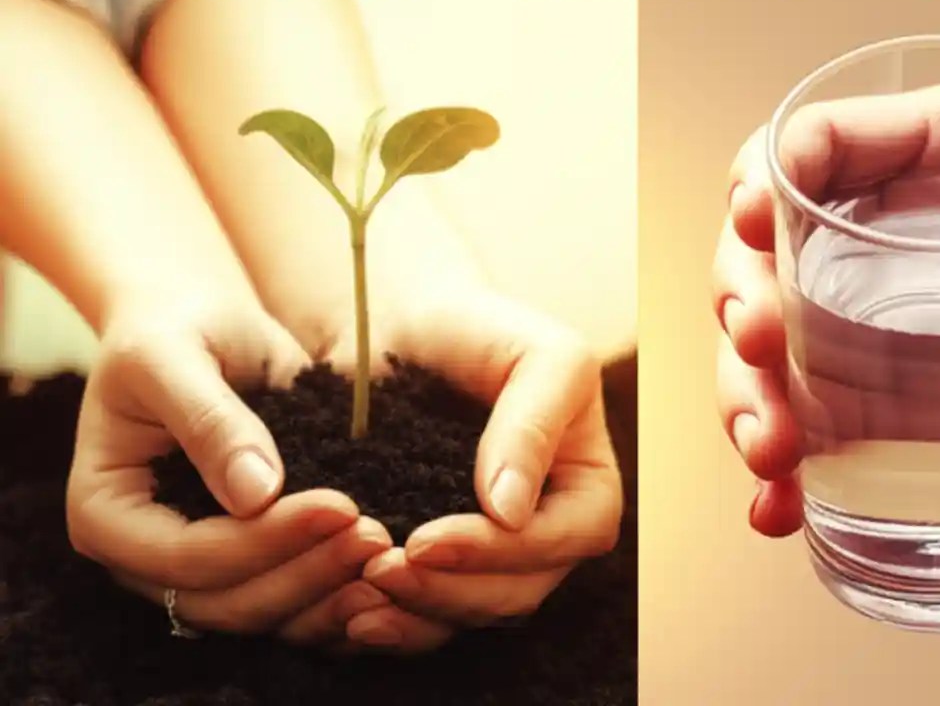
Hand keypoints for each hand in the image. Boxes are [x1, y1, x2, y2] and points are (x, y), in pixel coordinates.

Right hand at [66, 300, 395, 648]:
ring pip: (263, 612)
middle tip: (376, 535)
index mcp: (104, 514)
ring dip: (329, 593)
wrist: (203, 322)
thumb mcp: (174, 355)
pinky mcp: (248, 559)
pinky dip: (336, 593)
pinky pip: (291, 599)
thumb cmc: (177, 326)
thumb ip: (210, 421)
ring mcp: (197, 567)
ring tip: (389, 554)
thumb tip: (256, 493)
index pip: (186, 556)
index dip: (264, 541)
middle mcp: (145, 557)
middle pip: (226, 601)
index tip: (339, 505)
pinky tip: (386, 567)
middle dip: (305, 574)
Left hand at [322, 290, 622, 652]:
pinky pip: (428, 615)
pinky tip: (348, 615)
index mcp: (586, 482)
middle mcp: (547, 529)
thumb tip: (510, 511)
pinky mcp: (439, 565)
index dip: (506, 551)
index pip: (570, 537)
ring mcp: (493, 554)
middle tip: (381, 569)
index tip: (428, 540)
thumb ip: (533, 425)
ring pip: (472, 614)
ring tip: (356, 597)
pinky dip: (393, 622)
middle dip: (453, 590)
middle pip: (521, 590)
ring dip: (418, 615)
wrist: (400, 323)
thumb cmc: (479, 327)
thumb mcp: (536, 355)